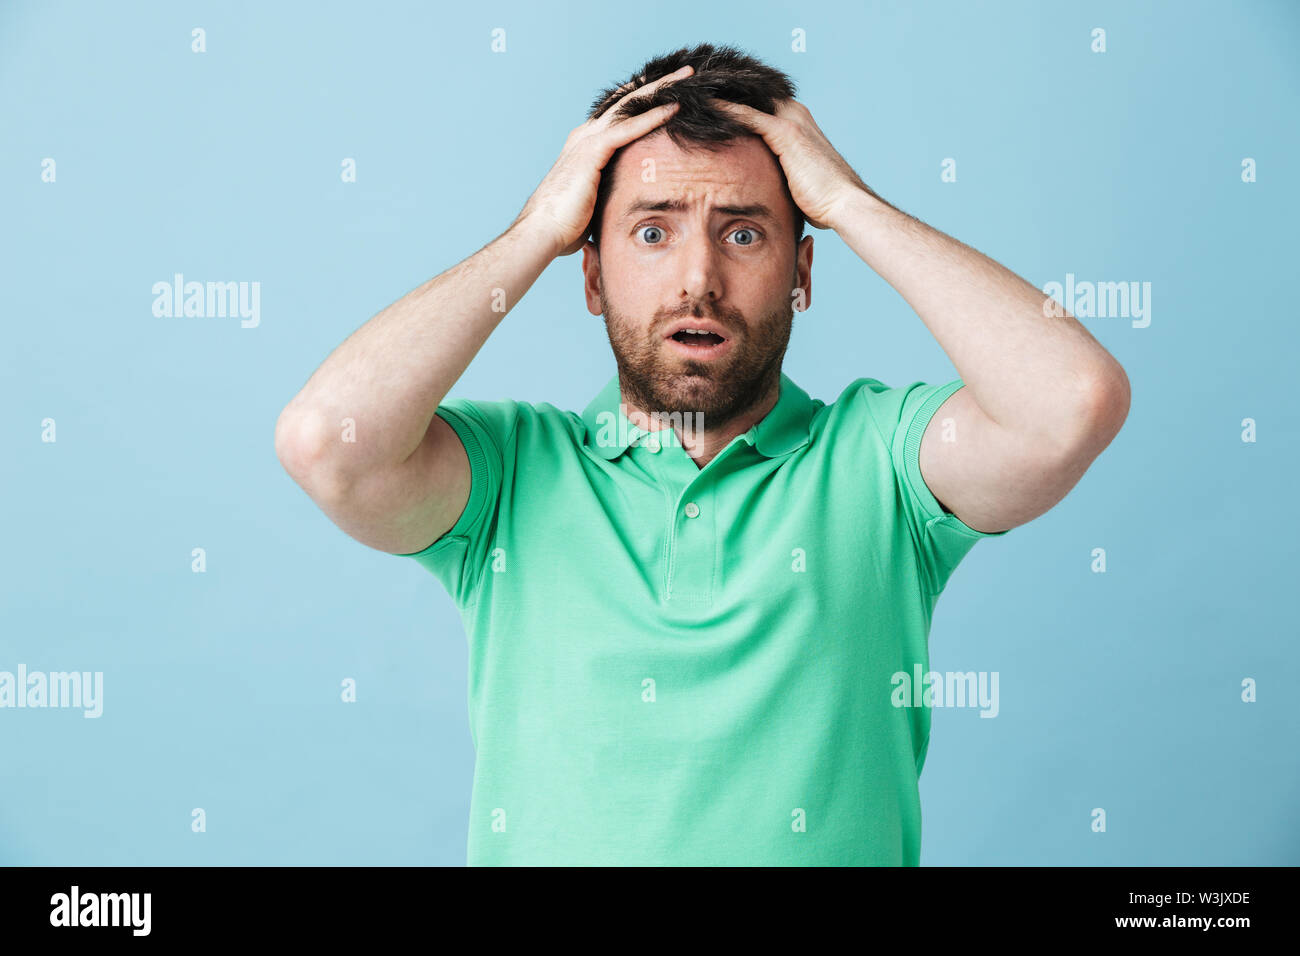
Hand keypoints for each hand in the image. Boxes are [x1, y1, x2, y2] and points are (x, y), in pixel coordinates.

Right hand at [514, 65, 693, 256]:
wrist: (543, 233)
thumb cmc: (564, 228)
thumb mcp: (591, 205)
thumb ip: (607, 197)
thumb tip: (621, 210)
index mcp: (583, 148)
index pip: (616, 116)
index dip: (640, 102)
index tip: (666, 92)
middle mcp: (583, 137)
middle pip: (624, 102)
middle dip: (655, 85)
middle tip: (683, 72)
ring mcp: (586, 141)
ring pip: (628, 106)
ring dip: (659, 90)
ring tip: (686, 75)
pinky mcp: (592, 151)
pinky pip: (627, 127)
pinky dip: (652, 116)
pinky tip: (674, 107)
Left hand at [706, 97, 868, 230]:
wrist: (844, 204)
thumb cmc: (823, 200)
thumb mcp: (794, 181)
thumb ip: (777, 173)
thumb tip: (761, 187)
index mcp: (796, 122)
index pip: (758, 103)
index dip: (733, 102)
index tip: (705, 105)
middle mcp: (794, 114)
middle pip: (751, 94)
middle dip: (722, 93)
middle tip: (692, 93)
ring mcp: (791, 120)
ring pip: (746, 99)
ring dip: (718, 97)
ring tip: (690, 95)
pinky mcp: (785, 132)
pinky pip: (747, 115)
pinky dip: (724, 110)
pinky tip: (703, 108)